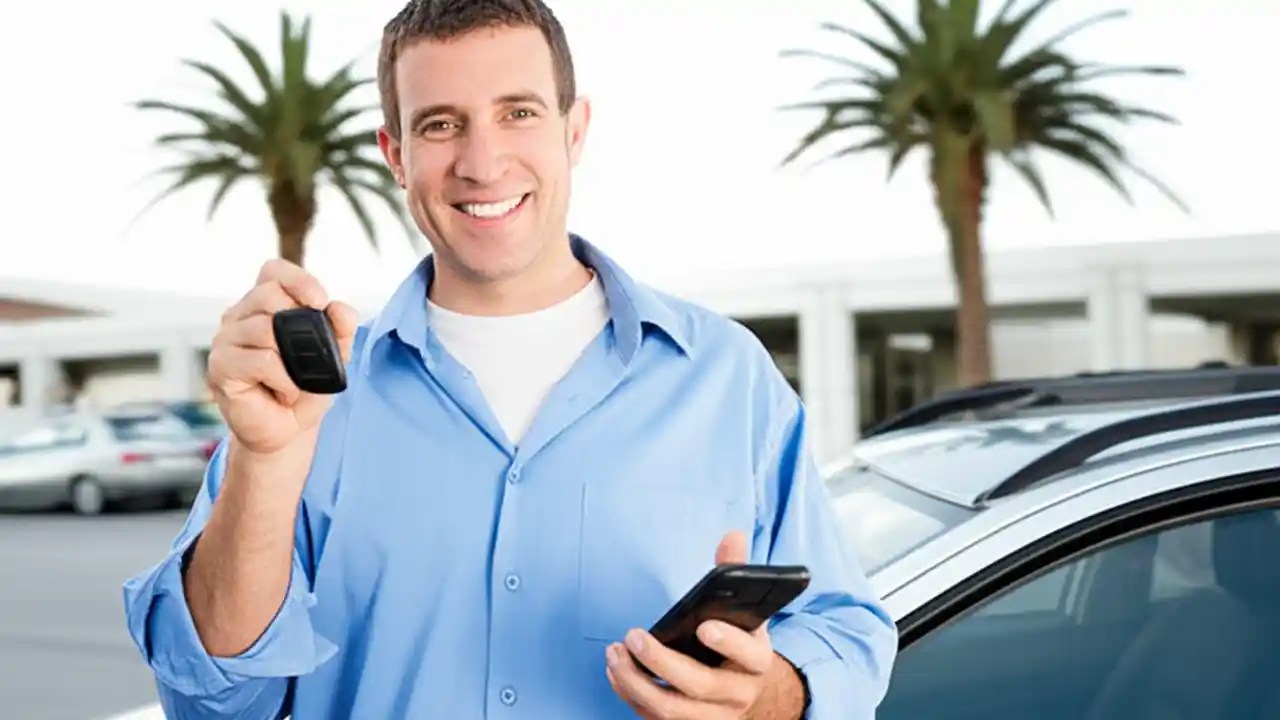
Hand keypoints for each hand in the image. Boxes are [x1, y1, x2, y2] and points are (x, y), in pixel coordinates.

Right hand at [206, 259, 358, 455]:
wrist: (288, 430)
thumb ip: (341, 329)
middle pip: (267, 294)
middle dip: (298, 324)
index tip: (320, 302)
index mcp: (262, 306)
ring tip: (294, 381)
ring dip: (293, 361)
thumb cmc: (305, 389)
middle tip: (309, 356)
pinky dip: (284, 379)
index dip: (298, 280)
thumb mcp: (334, 355)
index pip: (273, 271)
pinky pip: (261, 360)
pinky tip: (284, 392)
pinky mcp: (221, 368)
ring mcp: (225, 341)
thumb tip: (339, 309)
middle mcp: (238, 317)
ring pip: (265, 328)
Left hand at [606, 530, 775, 718]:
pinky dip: (631, 696)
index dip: (729, 642)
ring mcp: (711, 717)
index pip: (749, 655)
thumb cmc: (739, 643)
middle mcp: (737, 694)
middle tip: (634, 636)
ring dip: (636, 683)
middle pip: (699, 685)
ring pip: (672, 710)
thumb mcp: (745, 611)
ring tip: (615, 654)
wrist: (746, 691)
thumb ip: (735, 573)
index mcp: (757, 661)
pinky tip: (616, 672)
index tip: (703, 625)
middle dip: (662, 662)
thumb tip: (733, 535)